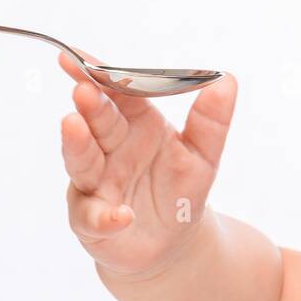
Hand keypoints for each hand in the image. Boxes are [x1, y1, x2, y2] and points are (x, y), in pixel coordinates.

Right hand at [58, 53, 236, 283]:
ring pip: (83, 163)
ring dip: (77, 146)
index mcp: (136, 124)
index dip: (99, 75)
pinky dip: (107, 217)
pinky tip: (122, 215)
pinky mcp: (93, 222)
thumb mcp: (204, 155)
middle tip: (83, 89)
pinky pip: (96, 218)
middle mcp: (109, 150)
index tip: (78, 57)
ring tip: (72, 126)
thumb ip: (211, 120)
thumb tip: (227, 80)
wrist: (171, 243)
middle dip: (89, 106)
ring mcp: (96, 184)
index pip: (116, 93)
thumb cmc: (180, 191)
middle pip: (98, 123)